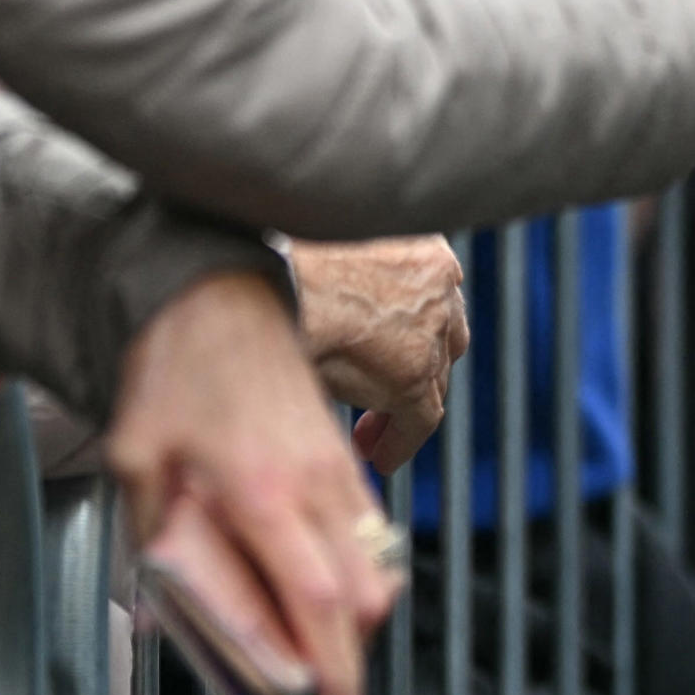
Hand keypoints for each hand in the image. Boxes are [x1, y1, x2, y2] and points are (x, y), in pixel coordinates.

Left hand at [97, 266, 404, 694]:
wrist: (213, 292)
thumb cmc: (169, 373)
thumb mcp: (137, 465)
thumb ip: (154, 547)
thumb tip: (167, 625)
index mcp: (261, 495)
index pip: (317, 604)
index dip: (335, 670)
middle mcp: (312, 485)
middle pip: (362, 598)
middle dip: (351, 658)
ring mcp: (334, 466)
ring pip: (374, 566)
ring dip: (354, 618)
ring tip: (318, 645)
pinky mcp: (339, 452)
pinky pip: (368, 531)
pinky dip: (358, 572)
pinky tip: (322, 583)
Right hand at [289, 234, 467, 469]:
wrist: (254, 278)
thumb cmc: (271, 263)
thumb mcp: (323, 261)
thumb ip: (345, 283)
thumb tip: (336, 314)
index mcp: (415, 239)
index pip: (426, 294)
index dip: (407, 332)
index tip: (381, 355)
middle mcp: (436, 278)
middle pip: (440, 335)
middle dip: (415, 367)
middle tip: (381, 396)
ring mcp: (431, 328)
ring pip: (432, 380)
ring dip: (404, 407)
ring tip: (373, 434)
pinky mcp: (413, 376)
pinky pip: (420, 421)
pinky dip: (399, 441)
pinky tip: (377, 455)